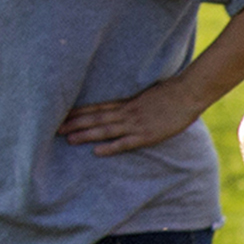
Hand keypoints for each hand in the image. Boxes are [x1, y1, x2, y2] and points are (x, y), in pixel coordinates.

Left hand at [59, 78, 207, 156]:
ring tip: (69, 139)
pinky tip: (97, 151)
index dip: (79, 112)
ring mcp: (136, 124)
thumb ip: (138, 99)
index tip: (61, 115)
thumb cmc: (173, 91)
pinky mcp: (147, 135)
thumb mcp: (151, 92)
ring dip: (86, 134)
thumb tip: (130, 102)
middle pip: (96, 118)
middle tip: (54, 129)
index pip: (98, 107)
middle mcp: (128, 112)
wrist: (188, 92)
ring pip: (106, 129)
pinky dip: (111, 147)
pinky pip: (126, 143)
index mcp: (128, 102)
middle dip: (75, 123)